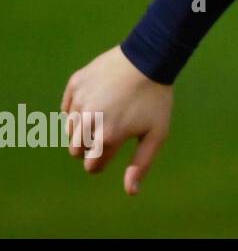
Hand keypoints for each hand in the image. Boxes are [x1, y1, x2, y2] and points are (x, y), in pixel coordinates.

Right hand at [61, 45, 173, 194]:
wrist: (149, 59)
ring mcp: (79, 102)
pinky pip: (68, 107)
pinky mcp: (74, 84)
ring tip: (105, 116)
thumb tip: (131, 192)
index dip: (102, 162)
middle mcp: (88, 121)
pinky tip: (97, 100)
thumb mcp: (156, 134)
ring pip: (70, 130)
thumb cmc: (155, 99)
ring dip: (83, 130)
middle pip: (77, 150)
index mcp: (107, 137)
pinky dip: (78, 109)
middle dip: (90, 148)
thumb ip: (141, 164)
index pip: (92, 166)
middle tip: (109, 131)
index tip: (113, 149)